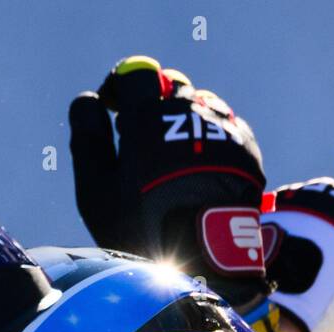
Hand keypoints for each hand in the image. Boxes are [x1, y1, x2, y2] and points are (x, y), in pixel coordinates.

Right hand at [69, 55, 268, 310]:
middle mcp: (189, 111)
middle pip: (170, 87)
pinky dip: (208, 142)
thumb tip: (87, 101)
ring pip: (199, 106)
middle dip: (153, 105)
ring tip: (173, 162)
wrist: (205, 257)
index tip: (114, 107)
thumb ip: (88, 139)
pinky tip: (199, 174)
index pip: (136, 73)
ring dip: (183, 123)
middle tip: (141, 141)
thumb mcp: (97, 189)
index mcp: (148, 116)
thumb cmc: (140, 226)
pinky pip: (223, 129)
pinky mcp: (246, 148)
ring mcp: (222, 128)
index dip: (121, 86)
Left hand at [263, 177, 333, 331]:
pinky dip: (291, 237)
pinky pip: (288, 220)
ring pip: (317, 212)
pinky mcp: (264, 213)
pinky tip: (283, 268)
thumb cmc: (328, 301)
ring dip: (318, 234)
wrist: (256, 301)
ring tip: (306, 276)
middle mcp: (332, 191)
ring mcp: (294, 200)